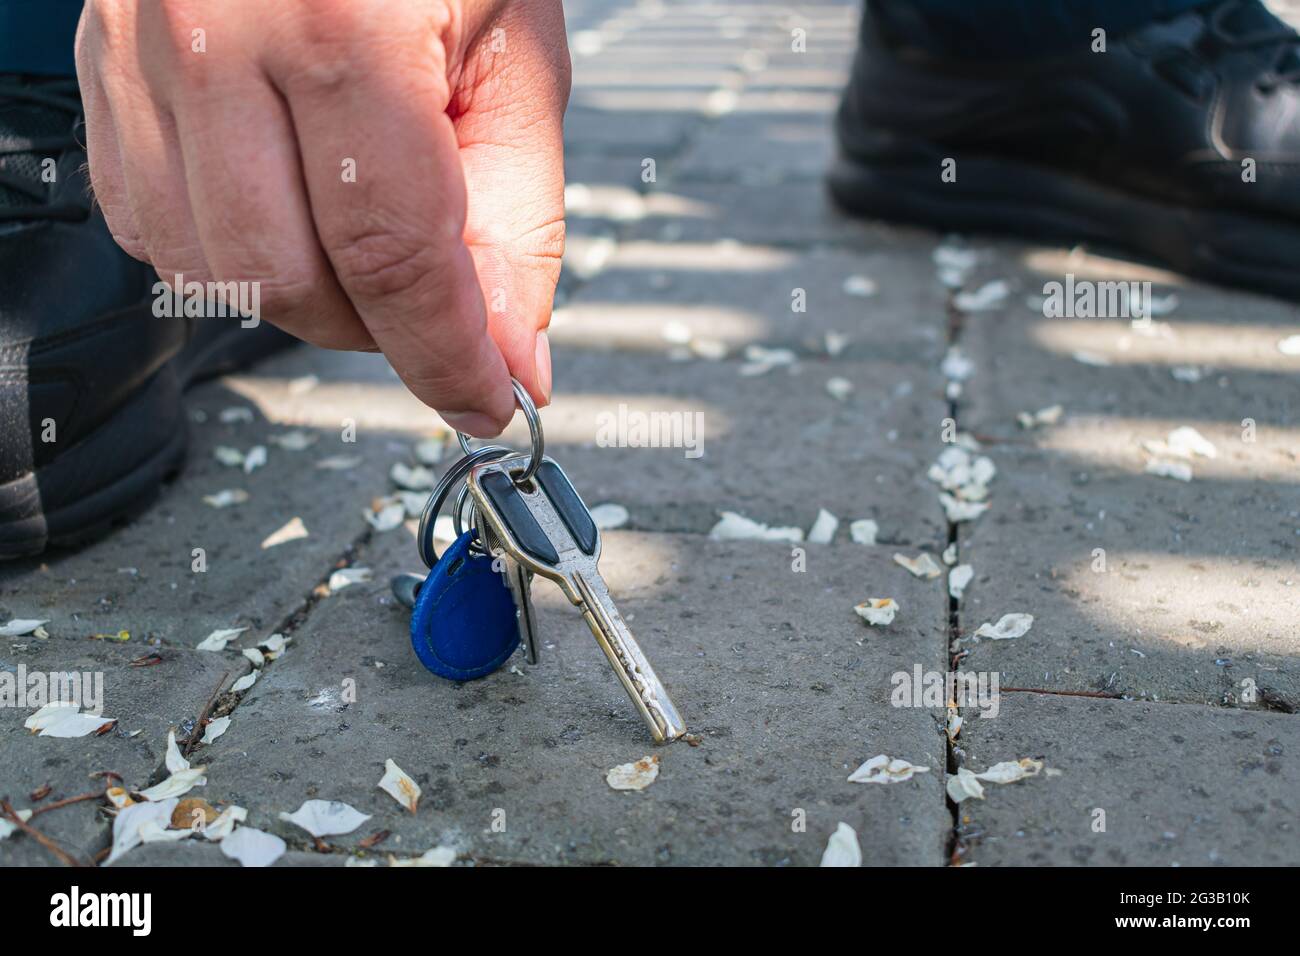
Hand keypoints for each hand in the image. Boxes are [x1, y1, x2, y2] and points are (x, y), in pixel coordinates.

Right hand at [76, 0, 569, 434]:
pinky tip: (289, 209)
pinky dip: (232, 256)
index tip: (488, 404)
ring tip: (365, 239)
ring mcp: (138, 50)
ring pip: (210, 273)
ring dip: (308, 297)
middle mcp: (213, 35)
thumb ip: (518, 219)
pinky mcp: (101, 68)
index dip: (446, 358)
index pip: (392, 256)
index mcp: (338, 22)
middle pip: (288, 283)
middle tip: (437, 301)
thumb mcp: (514, 53)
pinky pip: (152, 226)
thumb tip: (510, 356)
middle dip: (379, 328)